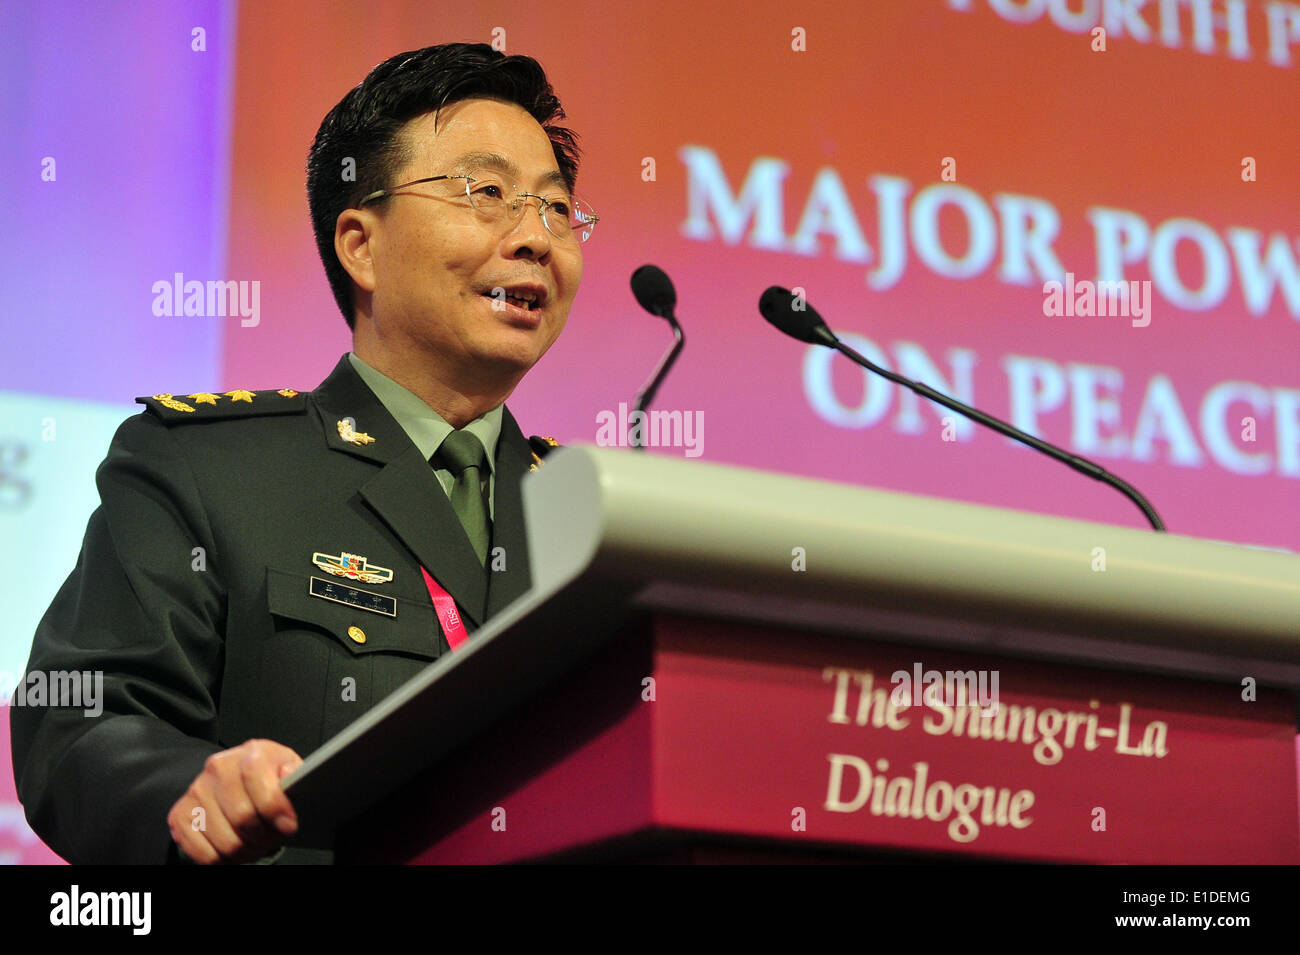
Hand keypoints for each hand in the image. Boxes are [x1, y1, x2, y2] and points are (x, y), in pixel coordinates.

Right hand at [167, 738, 302, 863]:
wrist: (237, 779)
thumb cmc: (268, 777)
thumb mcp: (288, 769)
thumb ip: (293, 774)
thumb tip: (288, 780)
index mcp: (250, 752)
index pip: (255, 776)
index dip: (274, 806)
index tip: (288, 824)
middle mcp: (217, 768)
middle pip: (242, 816)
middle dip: (264, 836)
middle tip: (272, 838)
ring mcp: (196, 791)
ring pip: (225, 841)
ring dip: (246, 851)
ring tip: (256, 843)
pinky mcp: (180, 815)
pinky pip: (204, 854)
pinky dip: (223, 860)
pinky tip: (235, 847)